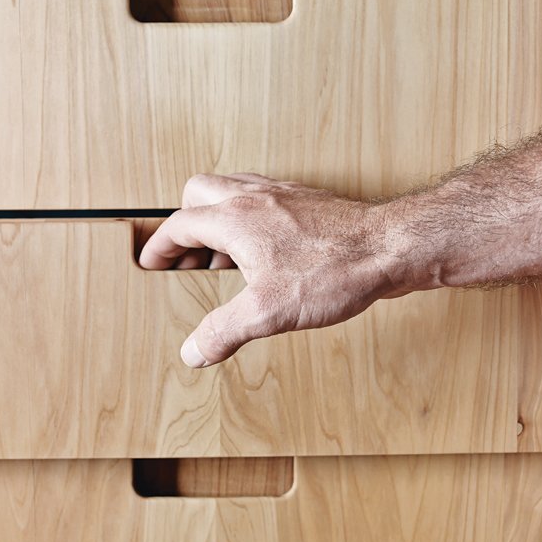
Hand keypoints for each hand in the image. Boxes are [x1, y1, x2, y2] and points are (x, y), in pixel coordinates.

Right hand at [138, 173, 401, 367]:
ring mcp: (280, 195)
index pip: (179, 225)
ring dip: (216, 218)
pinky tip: (263, 248)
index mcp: (234, 219)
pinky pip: (260, 198)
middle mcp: (253, 198)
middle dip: (184, 223)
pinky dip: (247, 217)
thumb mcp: (269, 312)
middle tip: (186, 255)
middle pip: (198, 193)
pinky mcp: (305, 201)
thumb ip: (224, 331)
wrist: (389, 247)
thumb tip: (194, 351)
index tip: (152, 262)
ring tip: (221, 254)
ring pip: (230, 190)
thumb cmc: (335, 270)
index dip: (160, 246)